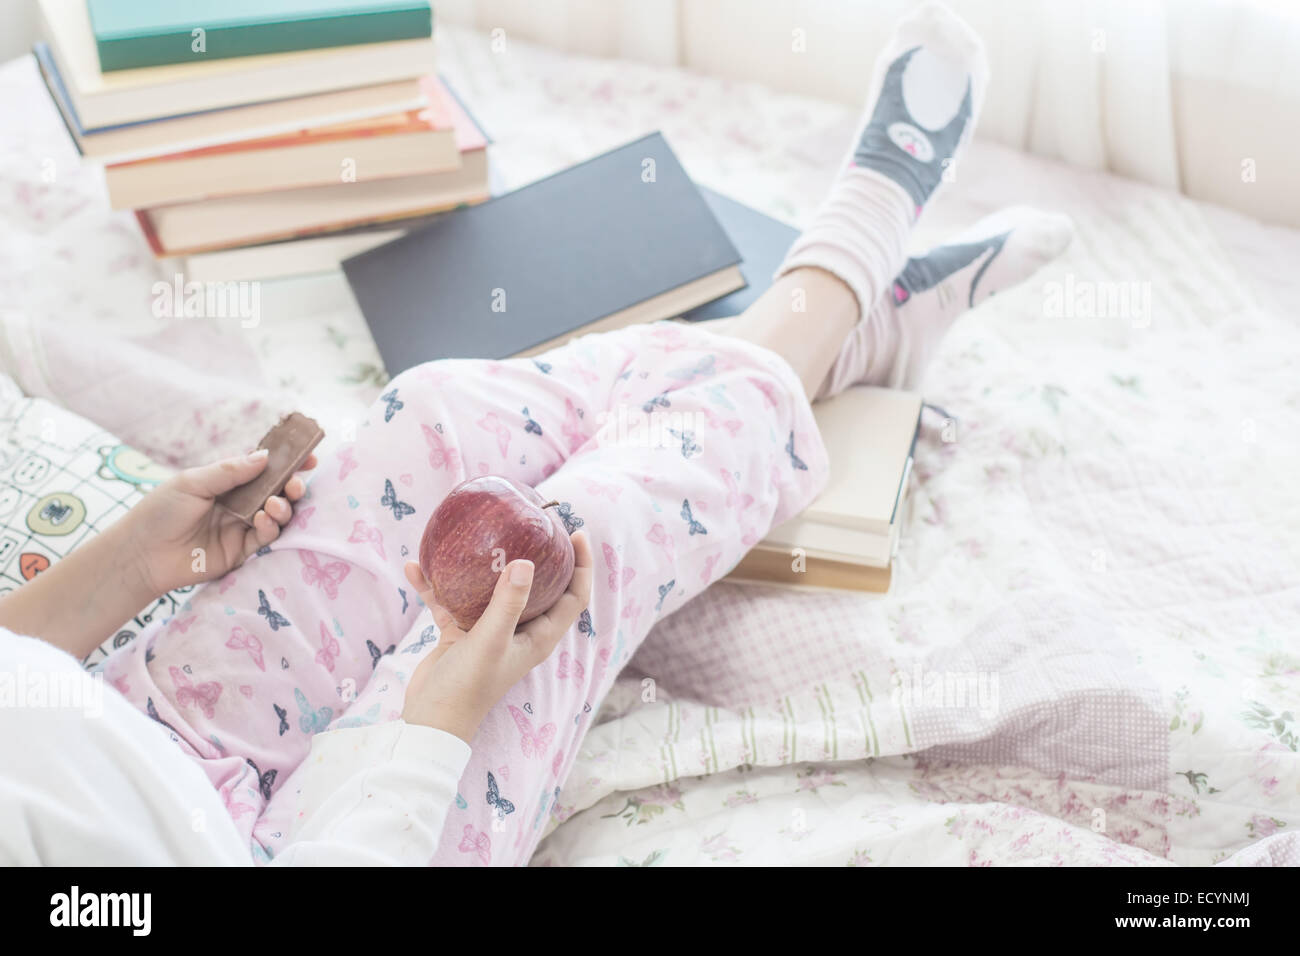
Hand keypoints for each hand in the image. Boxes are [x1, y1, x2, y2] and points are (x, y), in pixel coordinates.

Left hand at [125, 448, 316, 594]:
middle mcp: (239, 504)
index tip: (309, 458)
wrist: (142, 554)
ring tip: (275, 504)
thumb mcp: (193, 482)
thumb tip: (266, 456)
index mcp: (227, 483)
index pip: (263, 470)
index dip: (287, 464)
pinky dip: (270, 527)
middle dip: (292, 487)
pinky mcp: (242, 552)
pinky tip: (262, 520)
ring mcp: (242, 528)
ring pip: (277, 516)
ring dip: (284, 507)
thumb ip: (231, 470)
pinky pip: (266, 538)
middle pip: (277, 492)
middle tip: (295, 485)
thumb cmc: (160, 512)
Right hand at [399, 531, 592, 742]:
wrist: (431, 720)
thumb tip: (525, 562)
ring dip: (480, 566)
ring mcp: (489, 630)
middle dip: (538, 555)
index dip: (582, 566)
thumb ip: (508, 603)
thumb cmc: (469, 687)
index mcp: (539, 636)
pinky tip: (415, 567)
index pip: (574, 597)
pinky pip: (450, 600)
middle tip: (532, 523)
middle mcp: (520, 631)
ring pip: (491, 589)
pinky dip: (436, 586)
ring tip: (476, 535)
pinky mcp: (461, 632)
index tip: (578, 533)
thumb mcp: (491, 641)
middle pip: (538, 586)